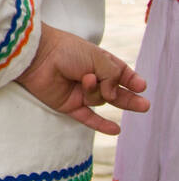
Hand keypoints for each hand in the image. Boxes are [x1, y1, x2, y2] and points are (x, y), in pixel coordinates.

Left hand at [16, 23, 148, 134]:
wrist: (37, 56)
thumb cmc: (66, 50)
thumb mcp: (97, 58)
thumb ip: (113, 76)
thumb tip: (115, 95)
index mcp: (98, 61)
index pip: (120, 73)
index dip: (131, 80)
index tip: (141, 85)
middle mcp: (90, 78)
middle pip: (116, 93)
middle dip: (130, 99)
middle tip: (145, 105)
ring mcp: (79, 92)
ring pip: (99, 100)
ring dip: (95, 91)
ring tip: (86, 79)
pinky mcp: (68, 105)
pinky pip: (88, 118)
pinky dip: (101, 125)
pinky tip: (116, 130)